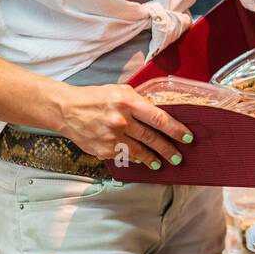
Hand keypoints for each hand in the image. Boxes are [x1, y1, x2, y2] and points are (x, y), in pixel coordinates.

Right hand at [53, 82, 193, 169]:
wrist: (67, 110)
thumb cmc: (96, 98)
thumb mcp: (121, 91)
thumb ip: (140, 101)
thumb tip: (160, 112)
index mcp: (127, 102)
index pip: (158, 118)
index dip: (175, 129)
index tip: (187, 137)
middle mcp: (121, 121)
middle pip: (152, 138)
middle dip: (168, 149)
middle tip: (178, 157)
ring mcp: (112, 137)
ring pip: (140, 151)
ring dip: (153, 158)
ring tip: (162, 162)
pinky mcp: (104, 150)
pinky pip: (125, 156)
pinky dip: (135, 158)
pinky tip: (142, 159)